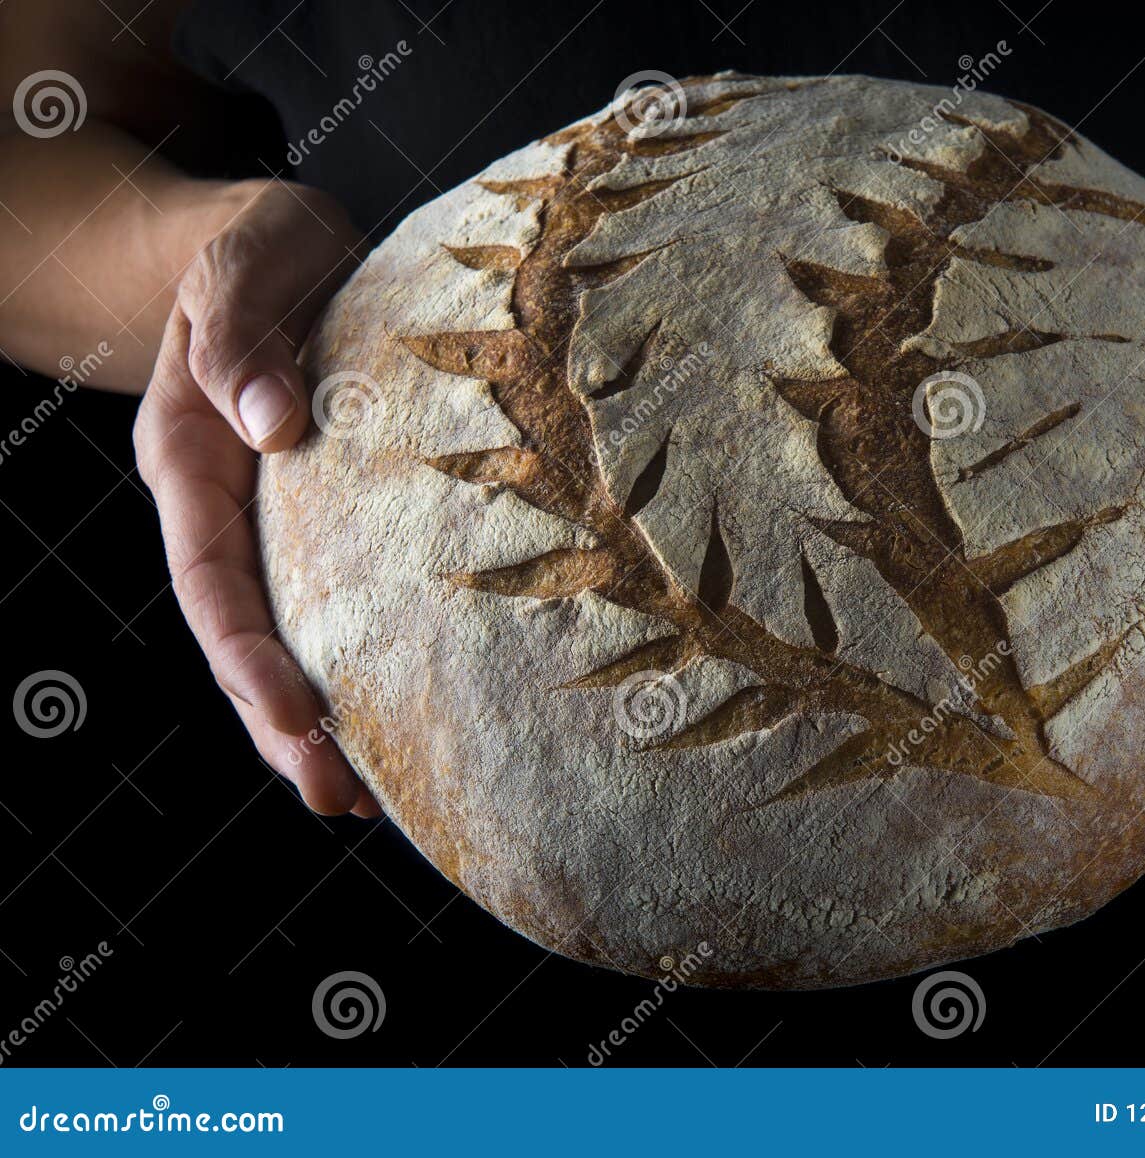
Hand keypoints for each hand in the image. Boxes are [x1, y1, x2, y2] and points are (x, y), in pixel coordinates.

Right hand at [133, 179, 378, 816]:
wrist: (283, 248)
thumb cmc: (263, 247)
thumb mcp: (246, 259)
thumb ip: (238, 335)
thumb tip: (269, 424)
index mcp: (189, 453)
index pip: (210, 572)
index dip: (246, 652)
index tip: (295, 716)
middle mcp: (223, 502)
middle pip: (241, 633)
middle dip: (280, 721)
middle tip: (337, 797)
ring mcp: (270, 518)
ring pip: (281, 635)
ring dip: (317, 718)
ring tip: (364, 797)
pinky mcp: (323, 520)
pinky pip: (331, 602)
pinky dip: (357, 663)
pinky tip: (396, 718)